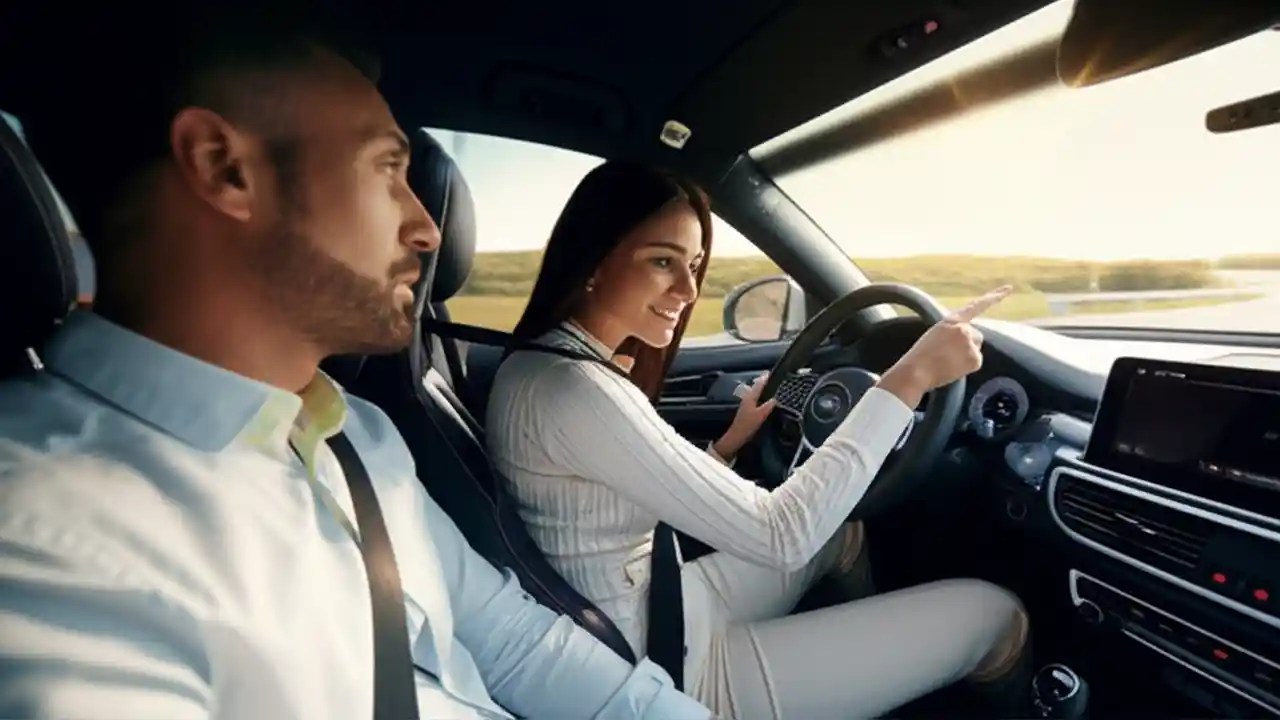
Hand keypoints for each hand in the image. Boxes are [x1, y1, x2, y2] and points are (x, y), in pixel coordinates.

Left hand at [714, 373, 777, 459]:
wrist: (736, 436)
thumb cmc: (747, 425)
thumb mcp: (760, 415)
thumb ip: (768, 406)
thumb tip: (776, 398)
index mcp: (751, 397)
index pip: (759, 384)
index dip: (766, 378)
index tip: (773, 372)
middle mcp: (748, 398)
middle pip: (757, 387)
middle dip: (765, 382)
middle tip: (775, 379)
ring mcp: (747, 403)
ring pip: (756, 393)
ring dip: (763, 389)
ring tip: (773, 388)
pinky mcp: (748, 409)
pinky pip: (756, 399)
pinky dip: (762, 397)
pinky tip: (767, 401)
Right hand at [877, 286, 1012, 407]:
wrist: (916, 372)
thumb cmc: (921, 355)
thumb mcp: (936, 333)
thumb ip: (954, 331)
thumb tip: (969, 340)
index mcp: (951, 320)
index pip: (976, 306)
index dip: (994, 297)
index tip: (1010, 289)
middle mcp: (964, 329)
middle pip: (976, 335)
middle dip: (968, 344)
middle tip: (948, 354)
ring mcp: (970, 343)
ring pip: (976, 348)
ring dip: (966, 355)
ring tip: (947, 361)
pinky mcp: (974, 358)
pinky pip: (976, 361)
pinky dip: (966, 366)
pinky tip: (952, 368)